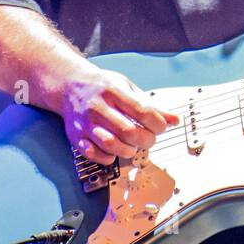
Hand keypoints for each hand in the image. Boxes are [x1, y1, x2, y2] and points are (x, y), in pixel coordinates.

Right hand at [57, 68, 179, 164]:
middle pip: (128, 131)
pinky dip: (108, 157)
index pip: (142, 111)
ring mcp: (86, 123)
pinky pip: (93, 154)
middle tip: (149, 139)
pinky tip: (114, 151)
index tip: (161, 127)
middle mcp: (98, 107)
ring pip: (110, 144)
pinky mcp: (76, 136)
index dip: (157, 123)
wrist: (69, 85)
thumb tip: (173, 120)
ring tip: (133, 146)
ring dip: (128, 150)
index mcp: (113, 91)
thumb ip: (150, 105)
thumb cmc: (101, 86)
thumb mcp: (127, 87)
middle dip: (146, 139)